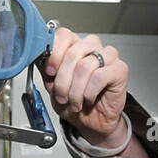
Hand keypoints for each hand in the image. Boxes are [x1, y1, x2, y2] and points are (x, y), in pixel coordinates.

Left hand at [41, 28, 128, 146]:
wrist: (92, 122)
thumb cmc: (75, 102)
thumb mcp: (53, 86)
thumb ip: (46, 70)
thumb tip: (38, 57)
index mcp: (75, 46)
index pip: (64, 36)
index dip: (54, 54)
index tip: (49, 72)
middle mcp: (91, 47)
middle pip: (72, 53)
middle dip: (63, 81)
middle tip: (61, 96)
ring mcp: (108, 56)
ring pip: (84, 66)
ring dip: (75, 90)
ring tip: (75, 102)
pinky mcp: (120, 69)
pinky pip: (99, 77)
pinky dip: (89, 92)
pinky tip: (89, 99)